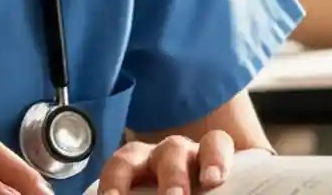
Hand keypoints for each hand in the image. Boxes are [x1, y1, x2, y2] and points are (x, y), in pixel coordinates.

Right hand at [95, 132, 238, 194]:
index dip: (215, 158)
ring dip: (126, 177)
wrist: (194, 183)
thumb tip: (224, 186)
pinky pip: (112, 170)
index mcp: (207, 157)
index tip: (212, 179)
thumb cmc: (210, 187)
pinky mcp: (125, 171)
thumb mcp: (217, 186)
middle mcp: (176, 154)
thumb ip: (222, 188)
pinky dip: (107, 184)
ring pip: (133, 154)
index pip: (215, 144)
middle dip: (173, 175)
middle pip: (174, 150)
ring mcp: (147, 160)